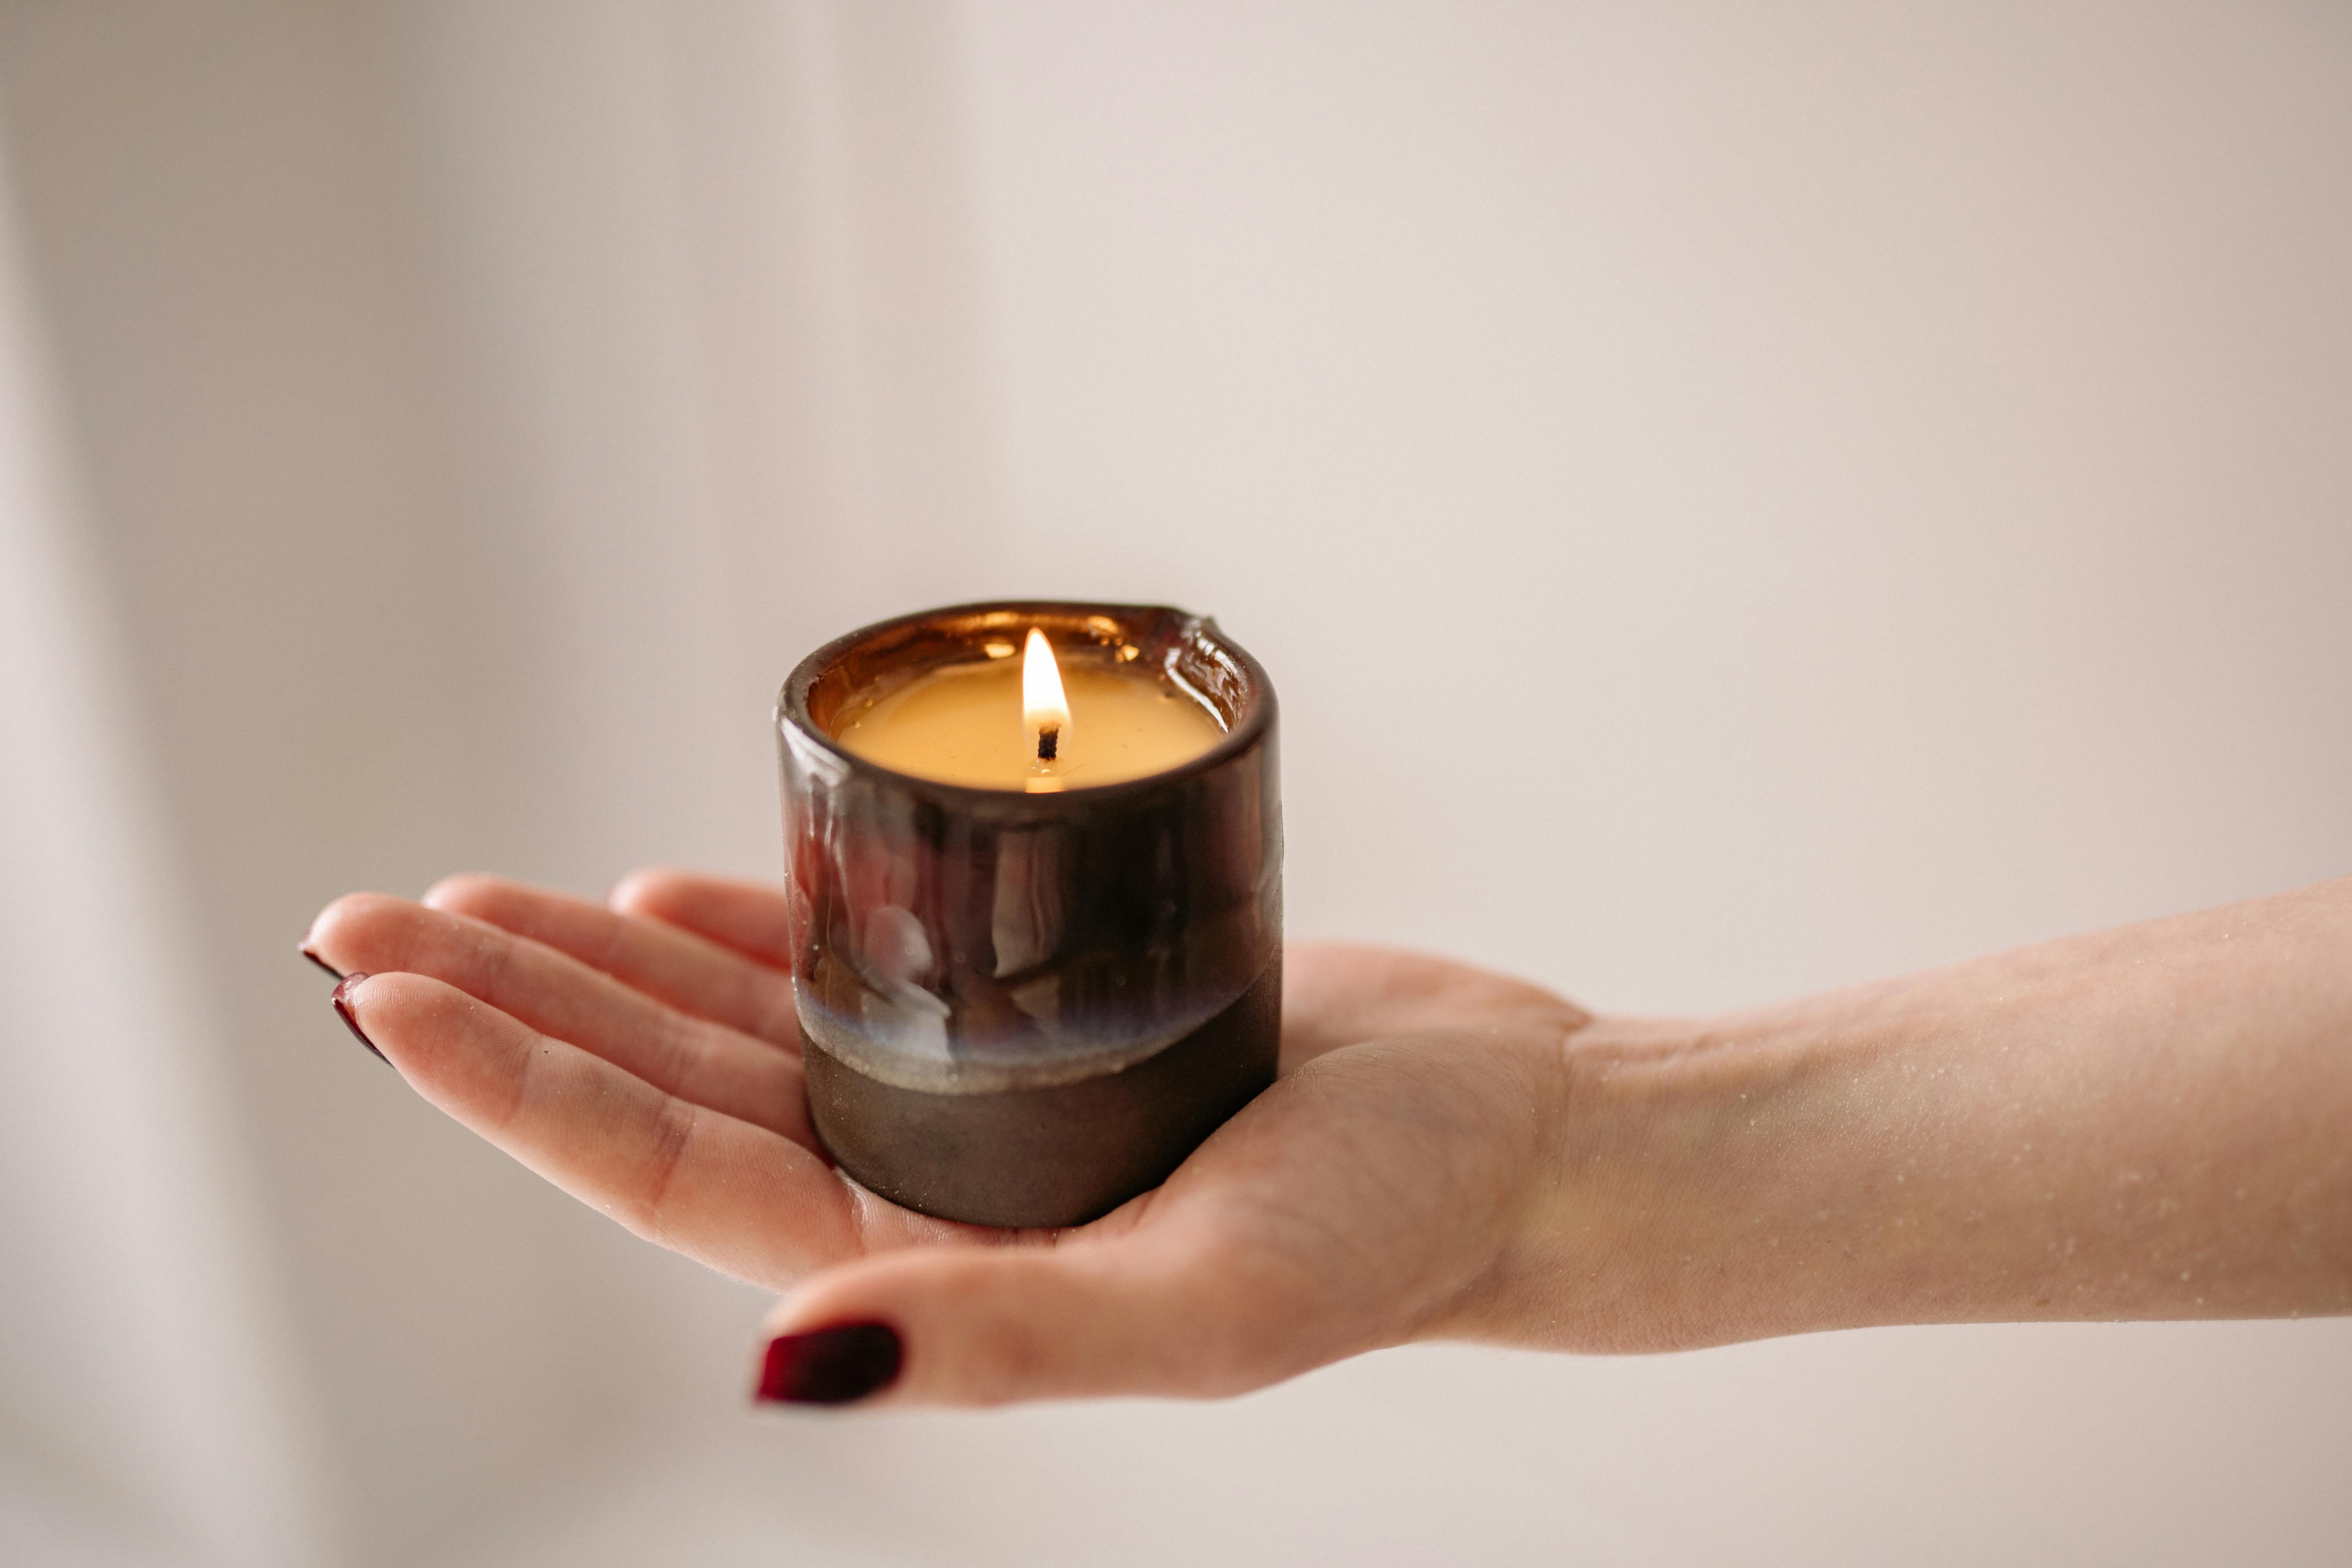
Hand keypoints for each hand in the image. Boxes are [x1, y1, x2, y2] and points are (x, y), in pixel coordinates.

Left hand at [302, 872, 1593, 1406]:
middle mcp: (921, 1184)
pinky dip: (746, 930)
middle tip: (370, 926)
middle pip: (665, 1089)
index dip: (519, 1090)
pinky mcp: (1028, 1016)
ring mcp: (965, 1100)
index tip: (394, 994)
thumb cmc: (1392, 1226)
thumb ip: (999, 1340)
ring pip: (732, 1023)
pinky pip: (849, 972)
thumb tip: (790, 1363)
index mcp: (926, 1266)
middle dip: (514, 1010)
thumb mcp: (1203, 1307)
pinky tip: (660, 887)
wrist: (1512, 1135)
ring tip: (471, 897)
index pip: (670, 1175)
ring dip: (598, 962)